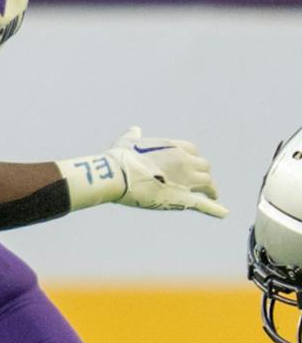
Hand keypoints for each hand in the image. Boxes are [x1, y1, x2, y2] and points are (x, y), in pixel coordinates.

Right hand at [111, 127, 226, 216]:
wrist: (117, 175)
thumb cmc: (119, 158)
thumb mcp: (127, 142)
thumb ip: (133, 136)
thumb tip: (135, 129)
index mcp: (174, 147)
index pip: (192, 151)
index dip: (191, 159)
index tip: (188, 164)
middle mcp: (185, 161)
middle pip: (203, 166)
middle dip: (202, 173)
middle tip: (198, 181)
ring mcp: (187, 180)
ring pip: (208, 182)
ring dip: (210, 188)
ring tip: (212, 195)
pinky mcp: (183, 198)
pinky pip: (203, 203)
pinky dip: (215, 209)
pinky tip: (224, 213)